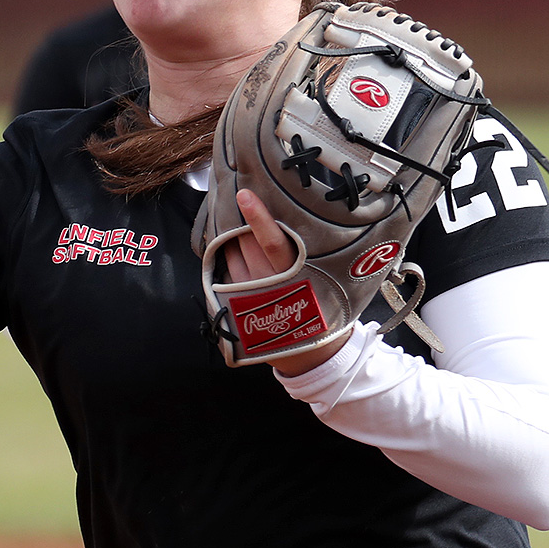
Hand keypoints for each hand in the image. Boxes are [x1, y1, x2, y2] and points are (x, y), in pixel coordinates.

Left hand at [225, 188, 350, 374]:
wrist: (311, 352)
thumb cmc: (320, 304)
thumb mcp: (321, 275)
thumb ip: (305, 252)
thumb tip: (286, 221)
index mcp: (294, 273)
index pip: (271, 241)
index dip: (257, 217)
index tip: (244, 195)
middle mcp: (267, 281)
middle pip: (245, 240)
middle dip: (243, 222)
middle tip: (245, 203)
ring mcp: (248, 292)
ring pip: (232, 252)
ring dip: (233, 238)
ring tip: (244, 230)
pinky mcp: (236, 301)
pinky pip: (227, 269)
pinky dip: (229, 256)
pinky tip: (237, 252)